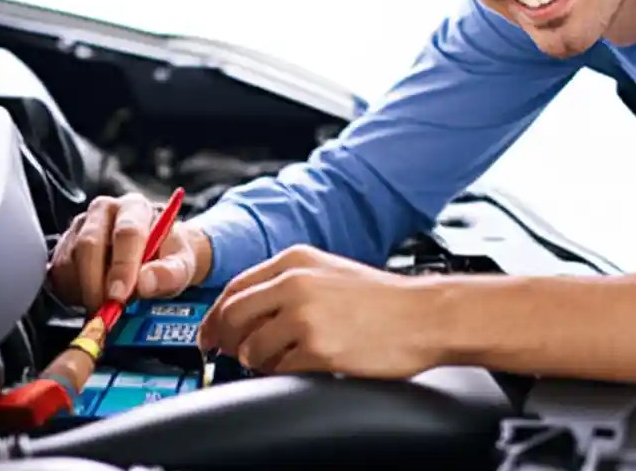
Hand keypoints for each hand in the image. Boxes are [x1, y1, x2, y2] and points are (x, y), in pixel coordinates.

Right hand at [47, 192, 211, 311]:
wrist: (157, 257)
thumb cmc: (168, 258)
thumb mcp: (182, 266)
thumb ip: (170, 274)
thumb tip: (145, 283)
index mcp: (135, 208)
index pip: (126, 232)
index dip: (122, 266)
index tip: (120, 296)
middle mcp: (103, 211)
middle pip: (89, 244)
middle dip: (96, 283)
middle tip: (105, 311)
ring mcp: (80, 227)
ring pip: (70, 260)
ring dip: (84, 290)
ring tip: (105, 305)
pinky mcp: (64, 247)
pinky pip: (58, 273)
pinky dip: (71, 292)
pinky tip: (91, 297)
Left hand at [197, 245, 442, 378]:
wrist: (424, 315)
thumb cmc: (383, 299)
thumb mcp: (329, 273)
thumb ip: (287, 284)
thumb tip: (245, 312)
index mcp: (294, 261)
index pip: (235, 288)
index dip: (216, 315)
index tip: (210, 333)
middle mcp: (294, 283)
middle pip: (233, 316)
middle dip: (225, 340)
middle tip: (229, 354)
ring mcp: (305, 316)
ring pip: (252, 347)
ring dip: (257, 361)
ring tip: (279, 360)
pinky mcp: (318, 348)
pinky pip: (278, 369)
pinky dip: (281, 373)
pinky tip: (299, 367)